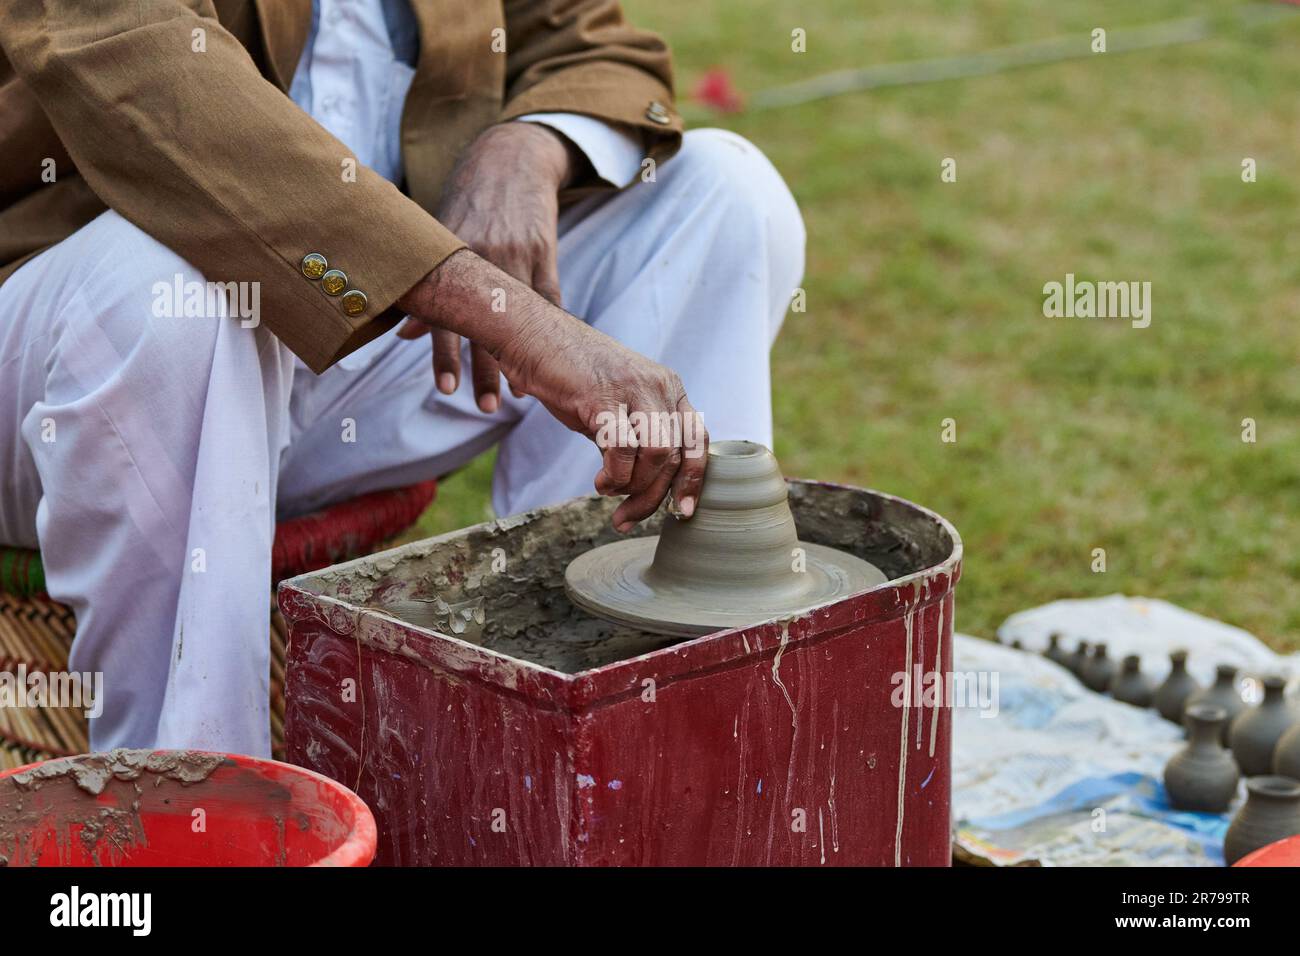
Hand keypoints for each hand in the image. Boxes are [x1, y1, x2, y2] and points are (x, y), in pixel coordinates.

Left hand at [397, 122, 577, 411]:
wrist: (509, 159)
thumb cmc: (465, 203)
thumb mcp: (438, 234)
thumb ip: (425, 284)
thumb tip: (405, 334)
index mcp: (452, 257)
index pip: (447, 316)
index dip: (446, 355)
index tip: (446, 390)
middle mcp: (485, 258)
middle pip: (486, 326)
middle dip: (485, 370)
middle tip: (484, 407)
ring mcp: (519, 257)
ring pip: (520, 320)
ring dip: (520, 359)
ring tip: (518, 395)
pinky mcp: (545, 255)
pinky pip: (548, 302)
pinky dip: (546, 332)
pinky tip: (545, 360)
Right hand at [398, 252, 709, 529]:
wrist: (531, 334)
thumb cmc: (569, 373)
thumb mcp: (615, 402)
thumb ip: (636, 433)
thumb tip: (648, 481)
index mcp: (667, 386)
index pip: (696, 439)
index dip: (693, 479)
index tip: (682, 512)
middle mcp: (658, 386)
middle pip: (675, 455)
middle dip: (654, 496)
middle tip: (627, 518)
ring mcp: (633, 389)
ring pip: (655, 455)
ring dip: (634, 487)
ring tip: (608, 492)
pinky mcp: (603, 397)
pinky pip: (621, 450)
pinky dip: (613, 476)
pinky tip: (599, 482)